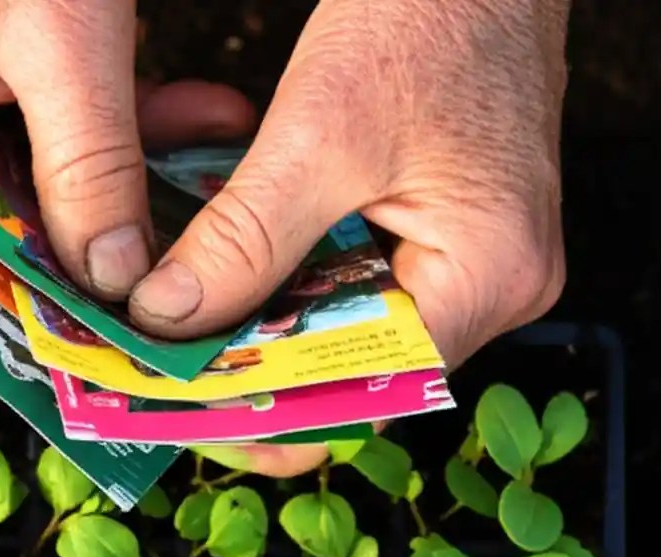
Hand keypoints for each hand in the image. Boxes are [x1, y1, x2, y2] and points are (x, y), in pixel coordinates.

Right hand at [0, 0, 253, 293]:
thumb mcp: (69, 40)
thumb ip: (92, 168)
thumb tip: (113, 279)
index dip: (23, 298)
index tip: (103, 338)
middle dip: (89, 236)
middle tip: (173, 270)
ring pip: (27, 178)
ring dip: (119, 178)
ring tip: (203, 171)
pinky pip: (43, 128)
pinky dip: (117, 129)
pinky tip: (193, 119)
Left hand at [132, 0, 570, 476]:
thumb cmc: (426, 20)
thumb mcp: (318, 137)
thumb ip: (242, 242)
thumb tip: (169, 317)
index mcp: (485, 277)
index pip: (367, 392)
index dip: (272, 413)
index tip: (188, 413)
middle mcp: (491, 285)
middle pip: (357, 370)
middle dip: (259, 374)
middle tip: (169, 379)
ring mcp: (469, 258)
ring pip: (348, 328)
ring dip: (267, 328)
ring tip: (183, 339)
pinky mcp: (441, 228)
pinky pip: (355, 281)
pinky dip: (289, 281)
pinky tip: (227, 277)